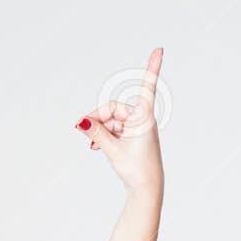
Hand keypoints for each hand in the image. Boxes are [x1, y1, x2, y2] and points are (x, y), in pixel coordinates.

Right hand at [76, 47, 164, 198]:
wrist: (146, 190)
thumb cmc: (136, 170)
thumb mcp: (113, 150)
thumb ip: (96, 133)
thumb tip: (81, 122)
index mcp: (143, 118)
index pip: (146, 87)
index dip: (152, 68)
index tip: (160, 50)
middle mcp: (142, 119)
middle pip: (113, 109)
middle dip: (97, 119)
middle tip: (80, 129)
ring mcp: (137, 128)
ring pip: (112, 120)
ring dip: (99, 130)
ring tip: (91, 145)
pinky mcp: (133, 136)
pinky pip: (114, 129)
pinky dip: (105, 135)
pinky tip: (94, 146)